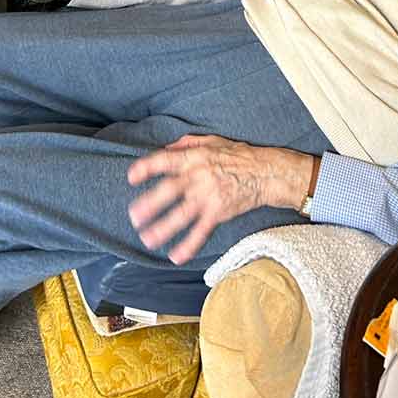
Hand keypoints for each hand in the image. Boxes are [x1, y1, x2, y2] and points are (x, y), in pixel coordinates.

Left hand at [127, 134, 312, 264]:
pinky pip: (201, 232)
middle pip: (169, 191)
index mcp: (193, 157)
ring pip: (181, 215)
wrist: (265, 172)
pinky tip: (176, 256)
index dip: (147, 168)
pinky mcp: (218, 213)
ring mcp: (208, 197)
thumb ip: (186, 144)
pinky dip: (188, 245)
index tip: (132, 177)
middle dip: (149, 204)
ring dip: (163, 228)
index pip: (164, 160)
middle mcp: (198, 177)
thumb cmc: (237, 155)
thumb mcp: (211, 141)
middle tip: (134, 217)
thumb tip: (165, 149)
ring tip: (147, 239)